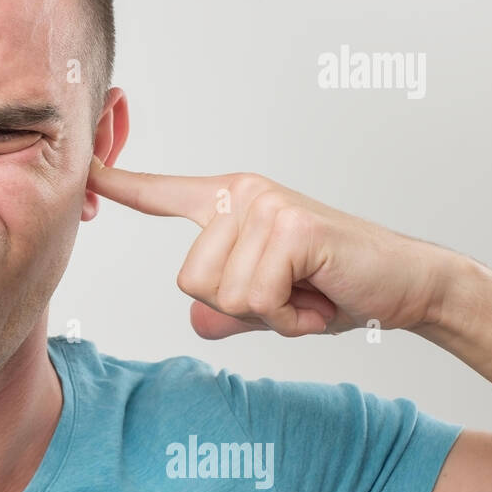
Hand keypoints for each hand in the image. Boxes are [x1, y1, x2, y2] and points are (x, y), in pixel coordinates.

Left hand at [87, 159, 451, 339]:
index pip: (163, 194)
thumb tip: (197, 323)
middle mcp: (242, 195)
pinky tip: (317, 296)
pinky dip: (289, 317)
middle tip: (290, 292)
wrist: (405, 286)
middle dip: (239, 307)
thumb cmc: (335, 289)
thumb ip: (228, 310)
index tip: (86, 169)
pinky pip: (257, 299)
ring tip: (305, 292)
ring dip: (268, 313)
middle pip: (189, 282)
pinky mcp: (291, 228)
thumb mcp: (270, 304)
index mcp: (230, 201)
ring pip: (221, 294)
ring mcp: (266, 207)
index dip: (121, 186)